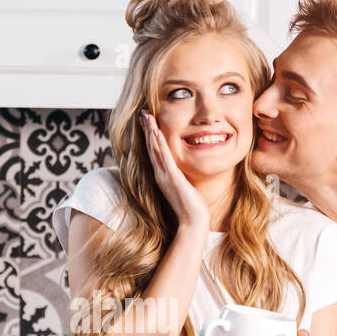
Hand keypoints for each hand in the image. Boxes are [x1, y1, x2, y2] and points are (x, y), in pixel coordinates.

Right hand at [140, 109, 208, 228]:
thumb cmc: (193, 208)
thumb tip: (185, 172)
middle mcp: (160, 174)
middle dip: (147, 129)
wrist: (193, 223)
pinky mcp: (171, 177)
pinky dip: (158, 143)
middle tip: (143, 112)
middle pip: (151, 147)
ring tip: (146, 116)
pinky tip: (155, 131)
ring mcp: (164, 175)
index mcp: (164, 176)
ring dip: (150, 131)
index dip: (151, 136)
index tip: (149, 121)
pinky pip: (163, 156)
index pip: (155, 152)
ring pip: (154, 149)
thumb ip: (183, 178)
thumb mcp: (187, 187)